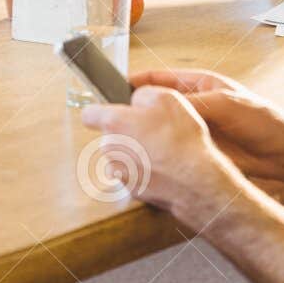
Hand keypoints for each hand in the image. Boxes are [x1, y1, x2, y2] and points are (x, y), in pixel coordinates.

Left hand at [78, 85, 234, 225]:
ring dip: (136, 151)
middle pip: (110, 136)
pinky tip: (165, 166)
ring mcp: (119, 172)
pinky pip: (135, 174)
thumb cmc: (180, 138)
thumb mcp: (166, 97)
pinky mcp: (132, 190)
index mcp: (113, 123)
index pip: (89, 114)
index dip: (101, 109)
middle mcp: (110, 148)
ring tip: (162, 149)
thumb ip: (141, 93)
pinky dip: (146, 169)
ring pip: (122, 156)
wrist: (194, 179)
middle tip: (153, 129)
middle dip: (127, 131)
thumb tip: (135, 99)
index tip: (112, 110)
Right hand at [131, 68, 283, 189]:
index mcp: (199, 85)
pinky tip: (145, 157)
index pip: (160, 79)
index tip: (116, 87)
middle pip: (156, 105)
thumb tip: (159, 103)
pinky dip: (158, 153)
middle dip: (135, 110)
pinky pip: (171, 150)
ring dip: (145, 134)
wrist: (281, 153)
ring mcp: (193, 129)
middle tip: (113, 117)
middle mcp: (193, 106)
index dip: (138, 82)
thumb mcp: (225, 104)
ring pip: (160, 130)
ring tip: (123, 138)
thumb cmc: (261, 120)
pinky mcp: (196, 151)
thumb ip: (192, 102)